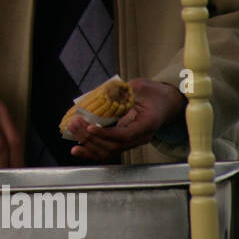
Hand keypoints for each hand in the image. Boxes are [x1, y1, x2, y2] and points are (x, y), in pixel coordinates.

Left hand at [67, 78, 186, 162]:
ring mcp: (132, 142)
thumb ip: (122, 91)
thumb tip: (102, 94)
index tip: (89, 128)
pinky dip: (91, 151)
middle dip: (91, 137)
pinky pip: (107, 151)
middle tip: (75, 123)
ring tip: (72, 130)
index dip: (105, 133)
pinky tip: (77, 149)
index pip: (125, 134)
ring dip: (88, 144)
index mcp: (147, 124)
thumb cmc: (153, 93)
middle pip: (113, 146)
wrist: (166, 103)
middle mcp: (140, 137)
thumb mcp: (139, 86)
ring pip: (109, 152)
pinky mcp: (124, 142)